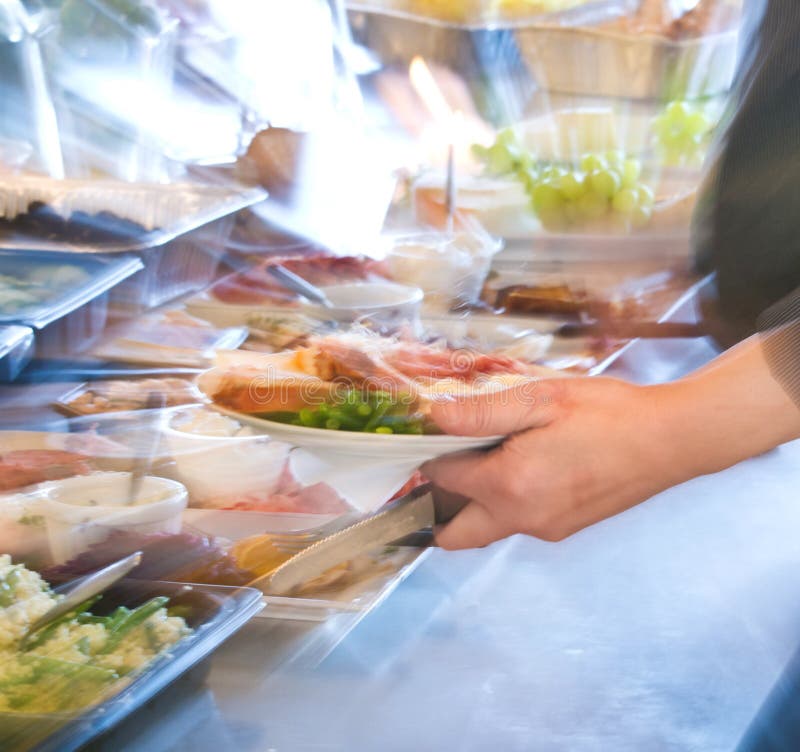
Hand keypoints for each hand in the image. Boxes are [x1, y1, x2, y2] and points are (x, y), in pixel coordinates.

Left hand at [422, 377, 680, 548]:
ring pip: (487, 528)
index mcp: (508, 485)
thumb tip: (433, 416)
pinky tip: (522, 464)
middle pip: (454, 535)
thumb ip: (483, 411)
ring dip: (471, 504)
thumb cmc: (608, 413)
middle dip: (434, 510)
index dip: (429, 455)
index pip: (442, 479)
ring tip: (479, 457)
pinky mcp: (564, 528)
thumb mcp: (543, 398)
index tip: (429, 435)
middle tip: (435, 472)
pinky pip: (516, 522)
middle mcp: (522, 517)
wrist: (670, 440)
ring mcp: (545, 528)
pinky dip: (503, 501)